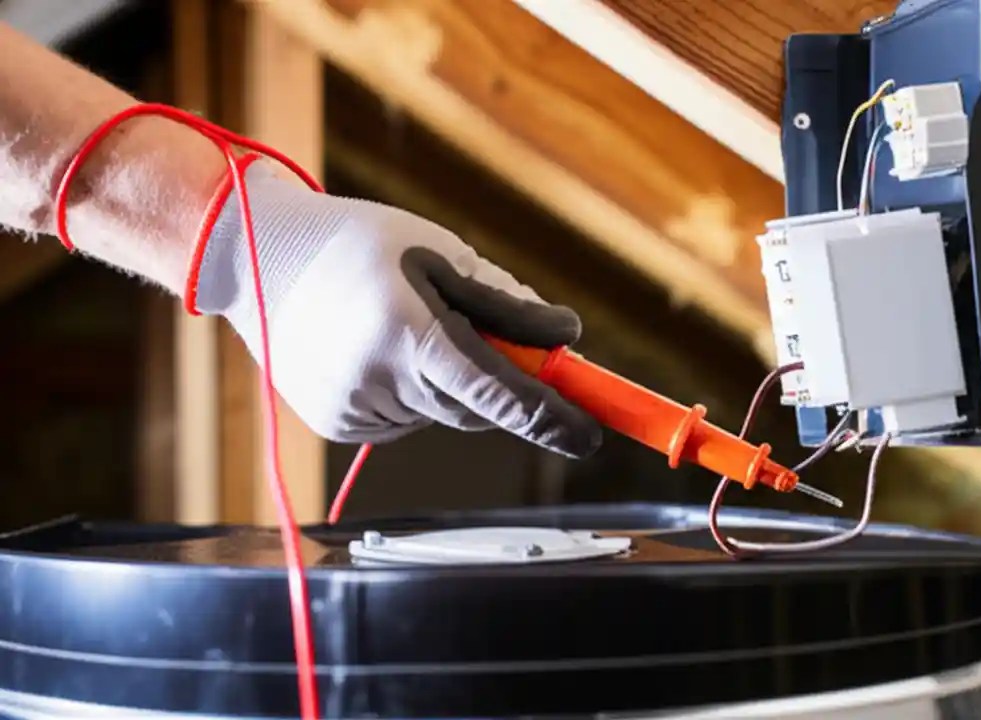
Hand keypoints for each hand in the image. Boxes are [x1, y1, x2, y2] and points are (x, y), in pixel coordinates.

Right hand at [190, 159, 601, 457]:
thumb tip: (564, 341)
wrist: (260, 257)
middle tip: (489, 339)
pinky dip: (411, 392)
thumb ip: (504, 303)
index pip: (497, 391)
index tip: (588, 436)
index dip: (549, 417)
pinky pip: (404, 419)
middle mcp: (379, 380)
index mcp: (408, 332)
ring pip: (440, 414)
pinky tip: (376, 349)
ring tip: (404, 325)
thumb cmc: (360, 244)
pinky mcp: (336, 423)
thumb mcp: (439, 253)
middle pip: (474, 409)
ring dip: (447, 383)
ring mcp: (353, 408)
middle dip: (497, 385)